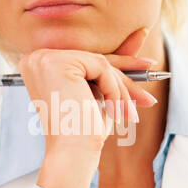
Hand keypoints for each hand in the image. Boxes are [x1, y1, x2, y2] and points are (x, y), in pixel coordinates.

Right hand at [17, 25, 157, 162]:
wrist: (73, 153)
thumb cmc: (84, 130)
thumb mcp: (100, 91)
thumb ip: (115, 63)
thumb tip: (140, 34)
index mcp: (41, 65)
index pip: (86, 60)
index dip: (118, 63)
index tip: (147, 61)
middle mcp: (37, 58)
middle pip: (93, 60)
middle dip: (126, 77)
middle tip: (150, 78)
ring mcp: (44, 58)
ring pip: (100, 62)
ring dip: (121, 89)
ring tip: (130, 113)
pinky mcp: (57, 62)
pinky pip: (100, 67)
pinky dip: (113, 89)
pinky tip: (115, 110)